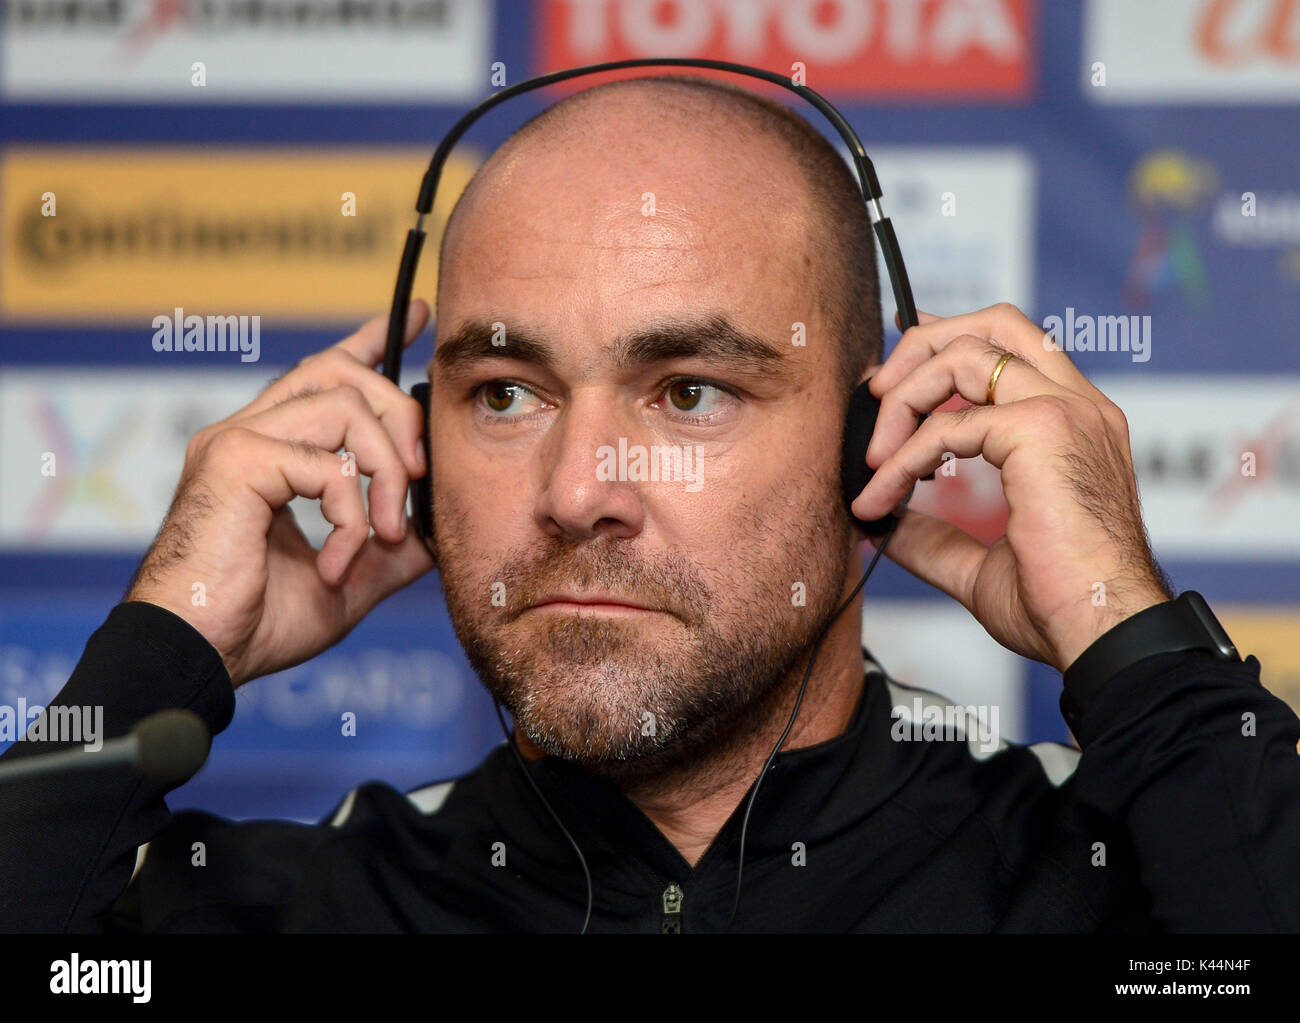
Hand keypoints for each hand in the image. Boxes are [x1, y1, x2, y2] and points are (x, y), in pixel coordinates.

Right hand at [126, 303, 435, 686]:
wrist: (199, 658)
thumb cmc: (257, 623)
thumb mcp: (349, 577)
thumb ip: (389, 544)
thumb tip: (438, 527)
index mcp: (269, 451)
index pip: (324, 374)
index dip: (372, 341)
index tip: (415, 318)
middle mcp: (247, 433)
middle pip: (340, 371)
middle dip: (398, 416)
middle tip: (419, 477)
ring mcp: (236, 441)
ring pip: (343, 405)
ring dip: (385, 471)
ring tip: (385, 533)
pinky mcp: (234, 462)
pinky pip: (326, 463)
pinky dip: (351, 512)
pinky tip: (339, 559)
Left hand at [851, 302, 1172, 673]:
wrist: (1104, 633)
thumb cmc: (1061, 609)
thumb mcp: (981, 566)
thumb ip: (936, 538)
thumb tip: (884, 526)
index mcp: (1077, 425)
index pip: (1013, 347)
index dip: (947, 344)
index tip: (894, 375)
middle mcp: (1078, 406)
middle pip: (995, 322)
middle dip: (922, 345)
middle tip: (877, 394)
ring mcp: (1065, 412)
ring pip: (966, 353)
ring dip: (904, 397)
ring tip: (874, 458)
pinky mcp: (1040, 431)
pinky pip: (947, 426)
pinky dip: (902, 460)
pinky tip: (881, 497)